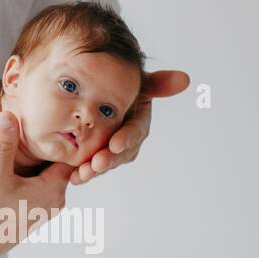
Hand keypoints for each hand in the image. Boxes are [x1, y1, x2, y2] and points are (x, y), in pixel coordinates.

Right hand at [0, 110, 73, 257]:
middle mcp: (55, 200)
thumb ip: (2, 144)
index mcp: (54, 189)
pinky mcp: (32, 211)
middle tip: (45, 120)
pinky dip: (33, 171)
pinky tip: (19, 160)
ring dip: (41, 158)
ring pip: (48, 173)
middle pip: (59, 163)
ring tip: (31, 136)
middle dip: (53, 144)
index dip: (66, 135)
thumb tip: (8, 113)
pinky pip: (39, 183)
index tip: (59, 117)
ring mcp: (44, 208)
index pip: (71, 155)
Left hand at [71, 69, 190, 184]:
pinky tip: (74, 178)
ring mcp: (109, 148)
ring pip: (105, 163)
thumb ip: (157, 82)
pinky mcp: (93, 155)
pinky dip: (82, 174)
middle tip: (96, 164)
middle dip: (109, 159)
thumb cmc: (113, 80)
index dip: (127, 138)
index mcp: (137, 121)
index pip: (136, 132)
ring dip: (94, 170)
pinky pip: (89, 167)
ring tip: (82, 174)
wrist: (85, 88)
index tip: (115, 144)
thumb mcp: (134, 80)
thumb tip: (185, 79)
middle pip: (121, 153)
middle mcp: (125, 138)